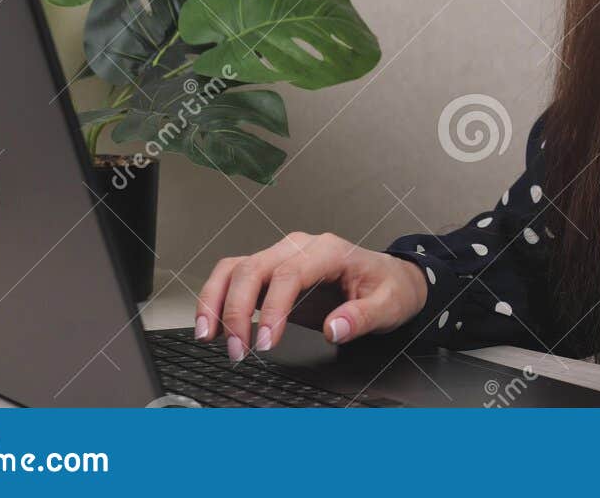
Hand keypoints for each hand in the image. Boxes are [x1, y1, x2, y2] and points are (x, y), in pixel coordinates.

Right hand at [194, 232, 428, 359]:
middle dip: (237, 311)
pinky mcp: (271, 272)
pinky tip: (212, 327)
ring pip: (235, 268)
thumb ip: (362, 317)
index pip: (289, 274)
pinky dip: (217, 299)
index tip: (265, 343)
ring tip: (209, 337)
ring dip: (217, 302)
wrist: (390, 278)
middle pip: (253, 269)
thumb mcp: (388, 305)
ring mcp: (281, 257)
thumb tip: (334, 329)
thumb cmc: (388, 287)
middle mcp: (299, 248)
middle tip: (238, 351)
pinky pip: (235, 277)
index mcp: (329, 251)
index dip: (273, 309)